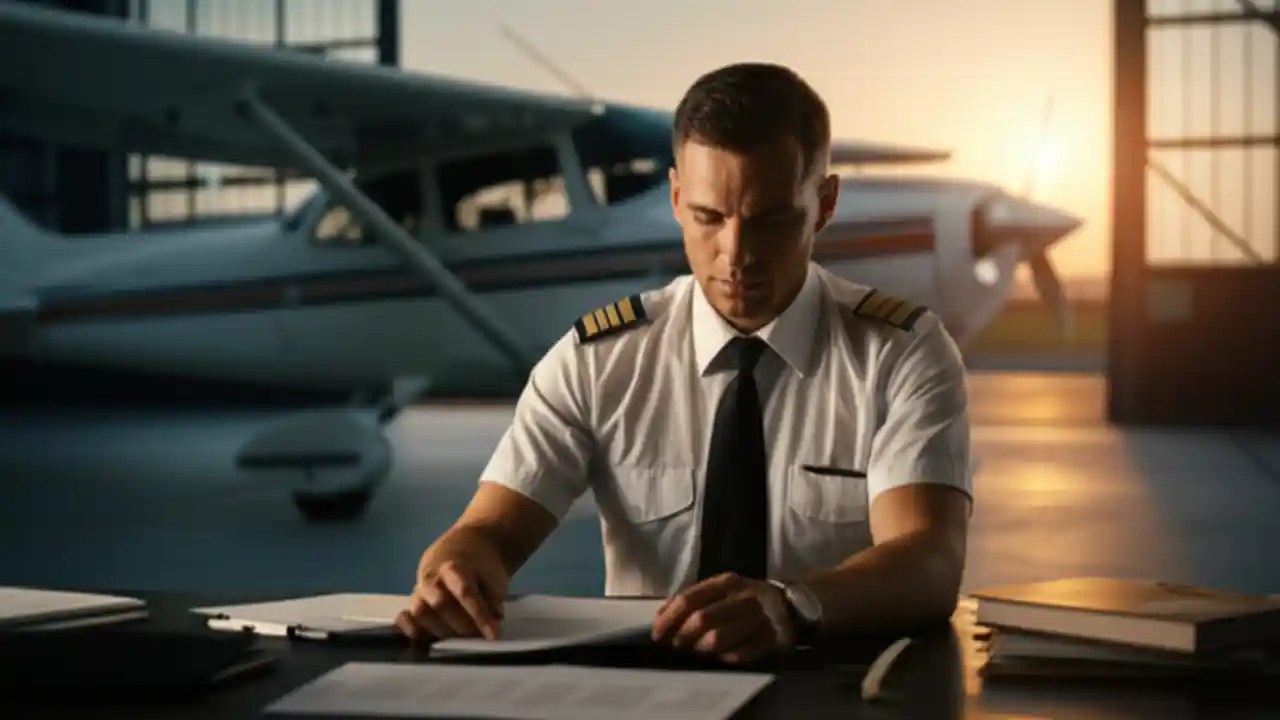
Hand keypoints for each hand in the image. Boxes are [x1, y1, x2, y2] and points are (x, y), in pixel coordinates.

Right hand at [394, 548, 508, 641]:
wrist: (463, 547)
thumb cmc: (480, 567)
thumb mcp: (494, 579)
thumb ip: (492, 601)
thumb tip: (491, 623)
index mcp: (455, 566)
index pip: (464, 592)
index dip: (479, 615)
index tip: (492, 634)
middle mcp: (432, 577)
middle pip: (440, 603)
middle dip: (460, 625)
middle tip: (476, 635)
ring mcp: (419, 590)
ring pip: (420, 611)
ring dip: (440, 630)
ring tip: (458, 637)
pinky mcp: (413, 603)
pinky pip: (403, 616)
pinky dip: (408, 627)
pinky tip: (420, 636)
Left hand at [650, 573, 794, 664]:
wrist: (792, 605)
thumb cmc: (746, 597)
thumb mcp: (723, 588)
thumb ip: (695, 598)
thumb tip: (662, 617)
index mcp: (726, 582)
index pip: (689, 598)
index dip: (668, 618)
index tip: (657, 633)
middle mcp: (742, 598)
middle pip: (701, 619)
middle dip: (682, 636)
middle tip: (675, 645)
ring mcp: (757, 620)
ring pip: (718, 639)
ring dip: (700, 648)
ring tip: (695, 651)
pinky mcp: (769, 640)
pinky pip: (739, 655)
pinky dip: (724, 658)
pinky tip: (719, 657)